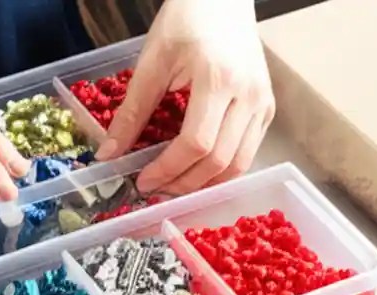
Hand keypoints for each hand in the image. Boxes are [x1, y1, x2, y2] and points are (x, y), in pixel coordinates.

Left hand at [96, 0, 274, 194]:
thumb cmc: (185, 22)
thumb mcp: (152, 62)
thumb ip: (131, 112)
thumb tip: (109, 155)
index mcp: (217, 78)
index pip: (195, 143)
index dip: (167, 170)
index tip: (143, 182)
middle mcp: (248, 94)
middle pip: (219, 161)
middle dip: (184, 183)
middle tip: (157, 190)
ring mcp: (262, 103)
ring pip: (239, 164)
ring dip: (206, 183)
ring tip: (176, 185)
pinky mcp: (267, 108)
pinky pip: (248, 152)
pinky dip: (223, 169)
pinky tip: (198, 170)